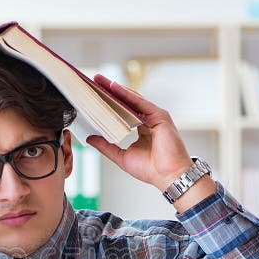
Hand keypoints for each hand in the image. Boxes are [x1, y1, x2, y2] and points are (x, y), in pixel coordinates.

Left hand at [86, 74, 212, 200]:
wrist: (168, 176)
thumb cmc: (151, 170)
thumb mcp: (121, 156)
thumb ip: (106, 146)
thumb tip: (90, 139)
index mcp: (142, 130)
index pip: (123, 112)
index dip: (110, 104)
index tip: (95, 96)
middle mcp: (148, 120)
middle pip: (127, 102)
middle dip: (110, 91)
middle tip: (95, 81)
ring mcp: (155, 117)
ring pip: (133, 99)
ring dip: (116, 89)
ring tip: (100, 81)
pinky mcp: (159, 116)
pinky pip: (140, 102)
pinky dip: (127, 94)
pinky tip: (114, 88)